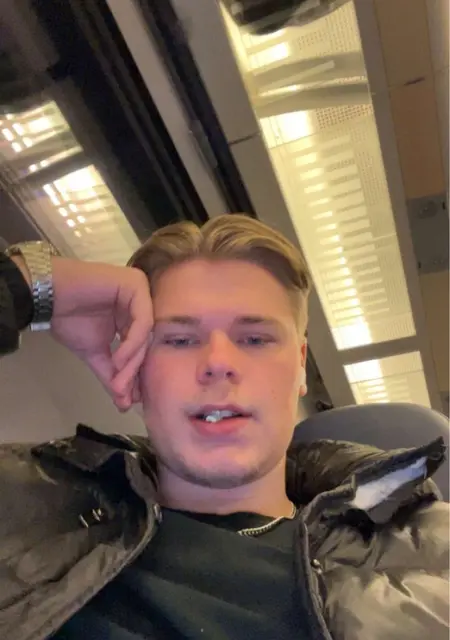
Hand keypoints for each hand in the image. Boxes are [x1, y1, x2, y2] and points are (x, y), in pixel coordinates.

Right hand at [13, 256, 152, 409]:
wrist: (48, 296)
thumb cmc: (69, 318)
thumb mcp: (95, 353)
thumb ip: (112, 374)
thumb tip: (125, 404)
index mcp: (134, 316)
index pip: (142, 348)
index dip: (135, 376)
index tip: (128, 402)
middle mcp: (142, 303)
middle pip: (145, 343)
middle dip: (133, 373)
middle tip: (122, 396)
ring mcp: (141, 291)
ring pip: (145, 334)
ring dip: (132, 362)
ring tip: (118, 383)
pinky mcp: (136, 284)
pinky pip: (142, 321)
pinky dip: (131, 344)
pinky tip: (118, 360)